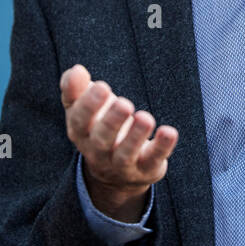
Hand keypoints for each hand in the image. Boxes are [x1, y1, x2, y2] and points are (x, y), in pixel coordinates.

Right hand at [61, 64, 177, 221]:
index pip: (80, 121)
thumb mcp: (82, 109)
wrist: (114, 174)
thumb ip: (75, 88)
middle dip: (112, 122)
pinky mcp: (145, 169)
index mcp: (81, 133)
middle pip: (101, 140)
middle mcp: (98, 152)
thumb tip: (76, 70)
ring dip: (135, 137)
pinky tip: (169, 132)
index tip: (102, 86)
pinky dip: (161, 147)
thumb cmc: (98, 128)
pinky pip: (153, 160)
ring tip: (145, 118)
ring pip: (126, 154)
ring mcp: (122, 164)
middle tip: (124, 104)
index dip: (88, 105)